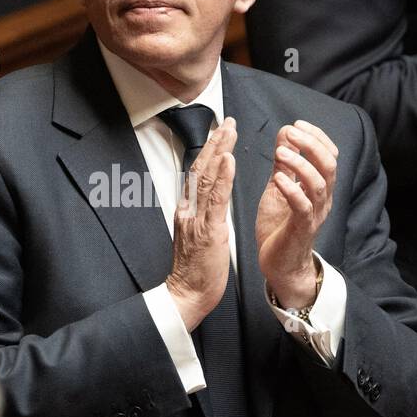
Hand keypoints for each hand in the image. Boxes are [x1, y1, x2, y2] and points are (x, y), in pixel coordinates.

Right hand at [165, 117, 235, 331]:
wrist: (186, 294)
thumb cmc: (195, 271)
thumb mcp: (197, 236)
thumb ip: (201, 216)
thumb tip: (209, 201)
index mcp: (187, 211)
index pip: (198, 174)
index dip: (209, 152)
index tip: (220, 133)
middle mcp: (189, 210)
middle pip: (201, 169)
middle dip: (215, 143)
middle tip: (227, 121)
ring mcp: (197, 219)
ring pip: (208, 178)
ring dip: (220, 151)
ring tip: (229, 130)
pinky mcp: (208, 230)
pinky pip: (216, 199)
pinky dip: (223, 177)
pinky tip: (229, 160)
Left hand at [256, 120, 336, 308]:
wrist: (278, 265)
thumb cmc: (279, 227)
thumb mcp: (278, 188)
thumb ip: (282, 164)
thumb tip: (285, 133)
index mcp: (319, 187)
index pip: (329, 155)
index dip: (316, 137)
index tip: (296, 123)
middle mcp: (323, 199)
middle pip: (329, 165)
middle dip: (311, 144)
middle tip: (291, 131)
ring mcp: (315, 214)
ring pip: (319, 183)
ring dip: (300, 164)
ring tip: (281, 152)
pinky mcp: (302, 229)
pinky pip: (303, 207)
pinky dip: (292, 190)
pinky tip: (278, 178)